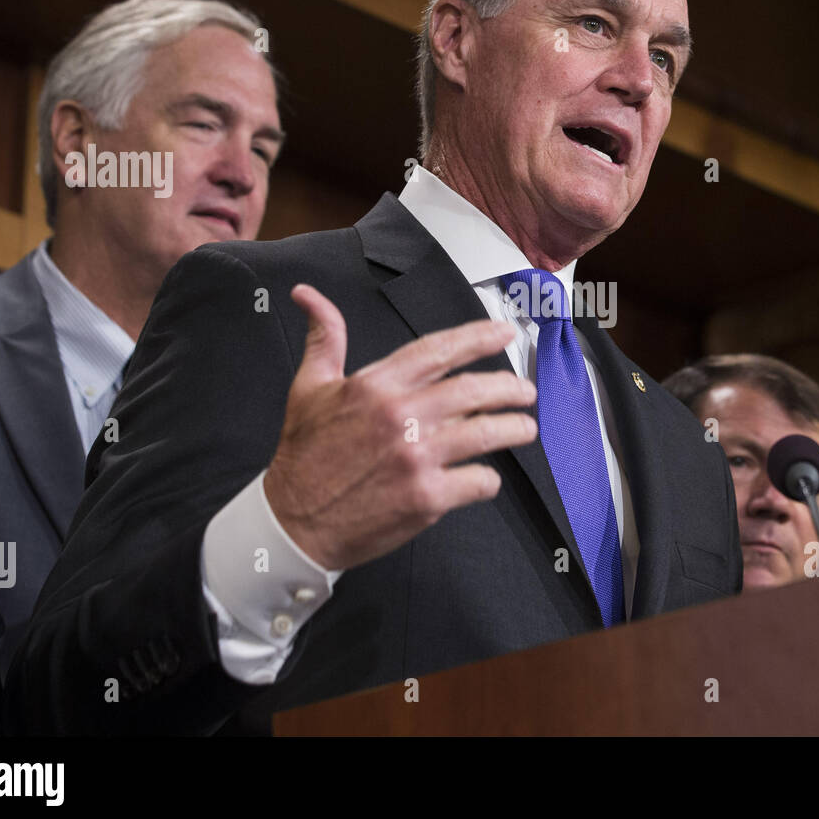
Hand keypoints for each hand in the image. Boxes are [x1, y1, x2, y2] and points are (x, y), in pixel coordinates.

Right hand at [264, 284, 536, 570]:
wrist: (294, 521)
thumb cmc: (303, 456)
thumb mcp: (308, 388)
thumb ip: (325, 338)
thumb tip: (309, 296)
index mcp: (376, 385)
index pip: (440, 349)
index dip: (479, 337)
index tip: (505, 332)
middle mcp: (401, 416)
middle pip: (473, 390)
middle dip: (509, 388)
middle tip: (525, 390)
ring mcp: (417, 457)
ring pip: (485, 434)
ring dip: (514, 429)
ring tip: (525, 428)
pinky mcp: (427, 497)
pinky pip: (478, 481)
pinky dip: (489, 478)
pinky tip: (487, 477)